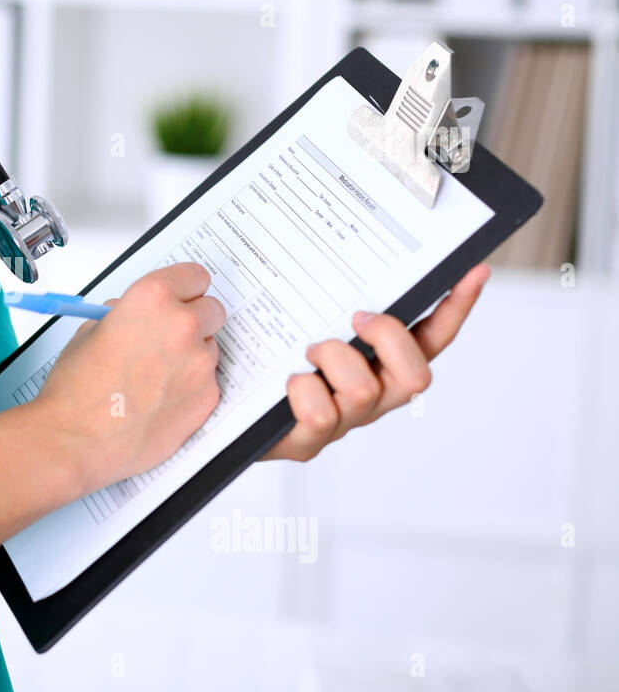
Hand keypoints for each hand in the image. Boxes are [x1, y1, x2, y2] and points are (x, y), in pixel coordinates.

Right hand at [32, 263, 224, 493]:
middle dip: (193, 321)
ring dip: (190, 356)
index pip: (195, 276)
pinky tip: (159, 399)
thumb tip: (140, 317)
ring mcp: (199, 363)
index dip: (184, 289)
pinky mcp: (206, 397)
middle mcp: (182, 325)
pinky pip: (206, 382)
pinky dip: (189, 388)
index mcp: (152, 298)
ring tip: (154, 377)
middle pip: (212, 310)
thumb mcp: (90, 331)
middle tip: (166, 339)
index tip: (181, 298)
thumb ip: (125, 315)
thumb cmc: (76, 390)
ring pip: (209, 348)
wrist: (75, 439)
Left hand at [263, 264, 490, 461]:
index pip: (433, 339)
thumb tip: (351, 248)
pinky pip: (320, 415)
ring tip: (306, 352)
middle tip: (356, 318)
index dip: (457, 310)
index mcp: (378, 364)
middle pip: (417, 376)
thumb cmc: (264, 359)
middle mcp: (370, 396)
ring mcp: (341, 422)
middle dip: (390, 338)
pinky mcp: (306, 443)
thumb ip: (333, 297)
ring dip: (334, 359)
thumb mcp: (303, 318)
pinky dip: (302, 390)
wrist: (218, 408)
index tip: (474, 271)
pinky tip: (285, 383)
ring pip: (366, 390)